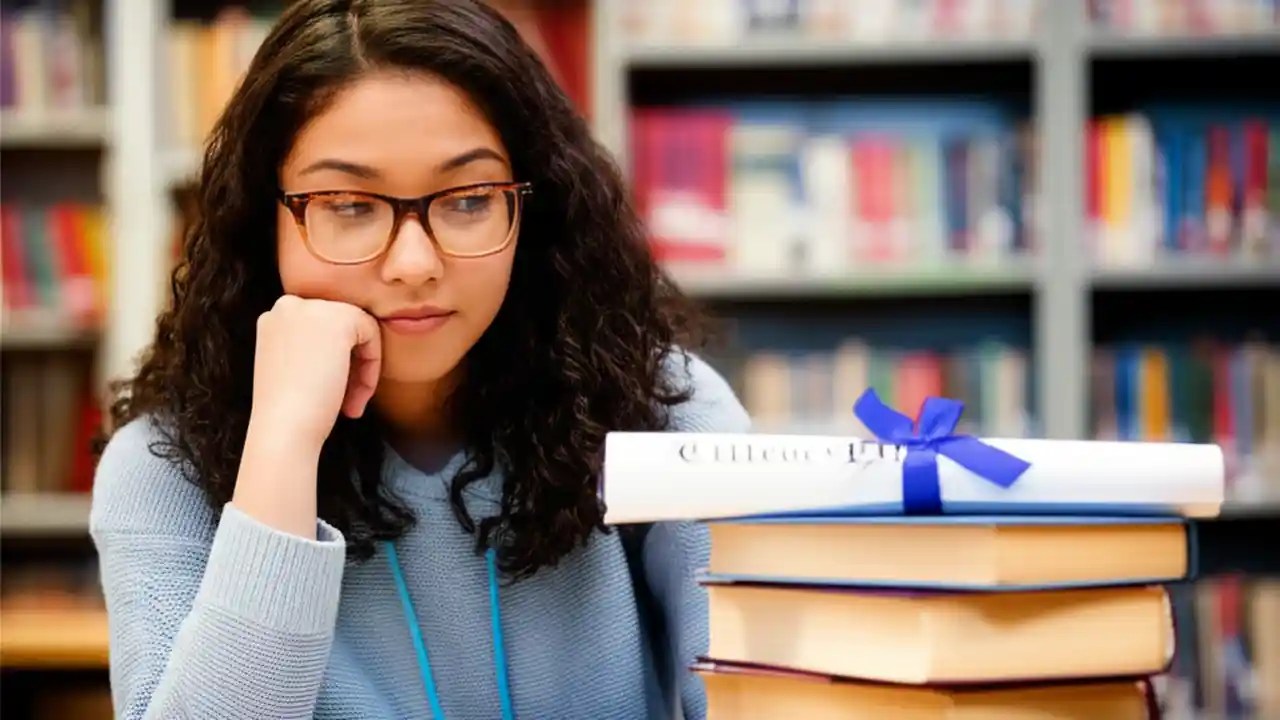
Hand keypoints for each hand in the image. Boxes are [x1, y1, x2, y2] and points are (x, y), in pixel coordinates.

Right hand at [233, 296, 380, 537]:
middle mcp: (288, 305)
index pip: (321, 329)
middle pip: (340, 326)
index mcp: (273, 318)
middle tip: (348, 402)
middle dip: (349, 364)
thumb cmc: (288, 411)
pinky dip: (371, 365)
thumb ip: (311, 348)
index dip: (333, 362)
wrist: (284, 428)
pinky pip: (371, 333)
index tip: (333, 394)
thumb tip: (343, 344)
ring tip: (352, 404)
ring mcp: (312, 308)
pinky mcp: (339, 318)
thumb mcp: (292, 368)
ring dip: (361, 368)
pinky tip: (358, 394)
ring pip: (357, 330)